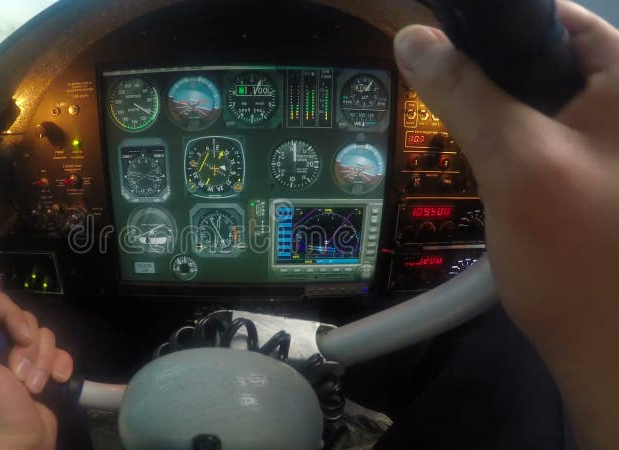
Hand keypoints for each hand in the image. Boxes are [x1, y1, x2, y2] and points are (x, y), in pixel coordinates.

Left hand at [0, 279, 73, 449]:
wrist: (18, 444)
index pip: (1, 305)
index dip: (14, 317)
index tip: (19, 337)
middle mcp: (2, 347)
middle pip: (28, 321)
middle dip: (30, 349)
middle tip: (21, 374)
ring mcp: (26, 360)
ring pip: (47, 337)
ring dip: (43, 363)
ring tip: (34, 387)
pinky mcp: (47, 372)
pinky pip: (62, 354)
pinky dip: (61, 367)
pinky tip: (56, 382)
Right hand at [393, 2, 618, 448]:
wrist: (611, 355)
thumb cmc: (576, 255)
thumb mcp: (514, 163)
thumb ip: (464, 93)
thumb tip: (413, 37)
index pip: (559, 21)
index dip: (496, 26)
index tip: (437, 43)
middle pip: (547, 63)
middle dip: (488, 77)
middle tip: (434, 98)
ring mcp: (609, 151)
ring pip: (539, 107)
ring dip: (492, 116)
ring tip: (447, 134)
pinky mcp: (594, 184)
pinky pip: (542, 145)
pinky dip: (507, 149)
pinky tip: (480, 171)